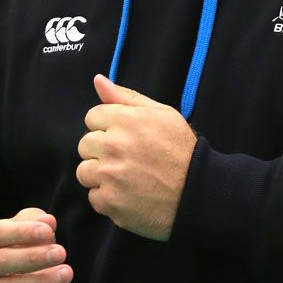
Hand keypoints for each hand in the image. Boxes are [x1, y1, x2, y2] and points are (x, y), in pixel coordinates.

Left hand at [76, 74, 196, 240]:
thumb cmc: (182, 151)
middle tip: (126, 159)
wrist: (198, 192)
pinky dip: (108, 198)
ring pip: (84, 172)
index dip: (108, 127)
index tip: (124, 138)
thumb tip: (98, 80)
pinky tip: (128, 195)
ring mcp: (110, 175)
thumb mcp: (162, 114)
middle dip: (101, 151)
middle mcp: (114, 145)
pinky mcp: (110, 201)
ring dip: (101, 176)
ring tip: (126, 179)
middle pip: (84, 144)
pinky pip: (94, 197)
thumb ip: (127, 97)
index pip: (92, 117)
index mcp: (126, 120)